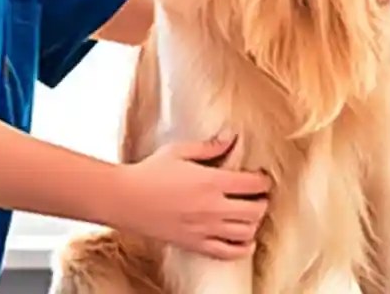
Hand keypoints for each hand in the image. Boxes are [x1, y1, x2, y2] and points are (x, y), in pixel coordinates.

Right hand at [107, 133, 271, 259]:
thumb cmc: (149, 172)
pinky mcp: (195, 244)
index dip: (264, 180)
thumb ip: (209, 146)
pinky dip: (243, 248)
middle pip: (256, 210)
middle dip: (263, 202)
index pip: (253, 184)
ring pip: (246, 232)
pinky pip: (228, 252)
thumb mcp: (179, 151)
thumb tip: (231, 137)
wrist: (126, 199)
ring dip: (254, 223)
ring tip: (249, 215)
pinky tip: (245, 241)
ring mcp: (205, 228)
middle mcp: (212, 207)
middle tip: (257, 196)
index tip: (261, 178)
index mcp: (211, 181)